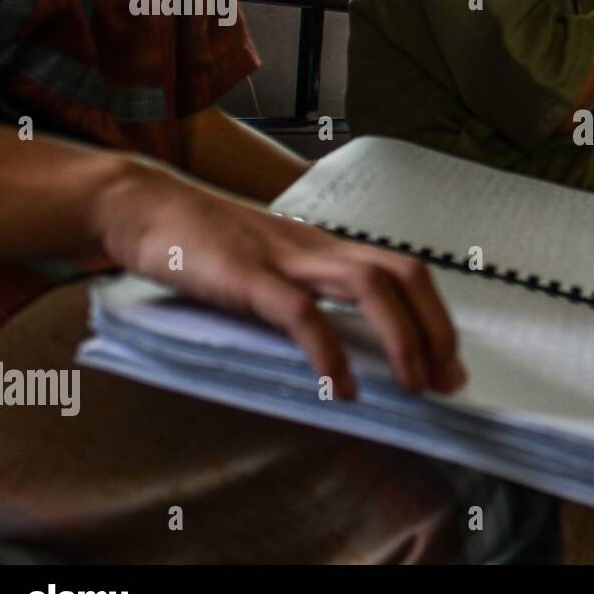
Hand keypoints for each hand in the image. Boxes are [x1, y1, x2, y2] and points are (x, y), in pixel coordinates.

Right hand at [93, 163, 463, 400]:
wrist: (142, 206)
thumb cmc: (203, 242)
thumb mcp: (270, 264)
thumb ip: (306, 292)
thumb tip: (342, 342)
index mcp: (327, 248)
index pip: (405, 271)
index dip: (436, 316)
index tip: (451, 362)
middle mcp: (318, 249)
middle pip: (404, 273)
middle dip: (435, 328)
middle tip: (446, 381)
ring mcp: (285, 258)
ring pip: (369, 286)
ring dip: (401, 337)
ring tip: (412, 385)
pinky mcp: (246, 277)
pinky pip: (301, 312)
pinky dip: (328, 351)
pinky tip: (340, 387)